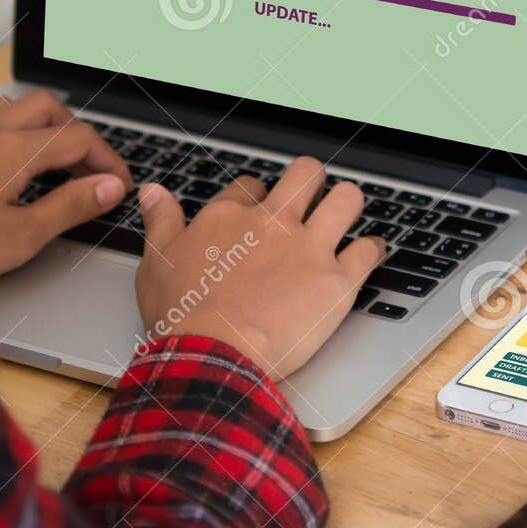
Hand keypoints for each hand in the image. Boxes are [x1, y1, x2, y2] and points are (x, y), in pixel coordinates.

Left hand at [0, 91, 132, 281]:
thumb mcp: (22, 235)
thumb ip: (69, 206)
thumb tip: (108, 187)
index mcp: (16, 150)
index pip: (80, 138)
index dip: (109, 161)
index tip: (120, 186)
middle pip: (51, 109)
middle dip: (80, 135)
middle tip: (92, 171)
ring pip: (18, 106)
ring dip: (46, 125)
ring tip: (57, 160)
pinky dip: (15, 127)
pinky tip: (12, 157)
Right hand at [134, 157, 384, 378]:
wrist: (212, 352)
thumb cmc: (181, 315)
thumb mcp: (155, 262)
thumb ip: (160, 221)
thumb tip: (153, 191)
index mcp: (229, 217)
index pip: (251, 186)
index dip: (257, 197)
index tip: (258, 211)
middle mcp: (272, 223)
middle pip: (305, 175)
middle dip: (309, 181)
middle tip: (309, 197)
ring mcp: (308, 248)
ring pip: (345, 200)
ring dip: (347, 203)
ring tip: (345, 214)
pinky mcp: (336, 280)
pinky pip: (368, 251)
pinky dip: (373, 250)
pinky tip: (369, 253)